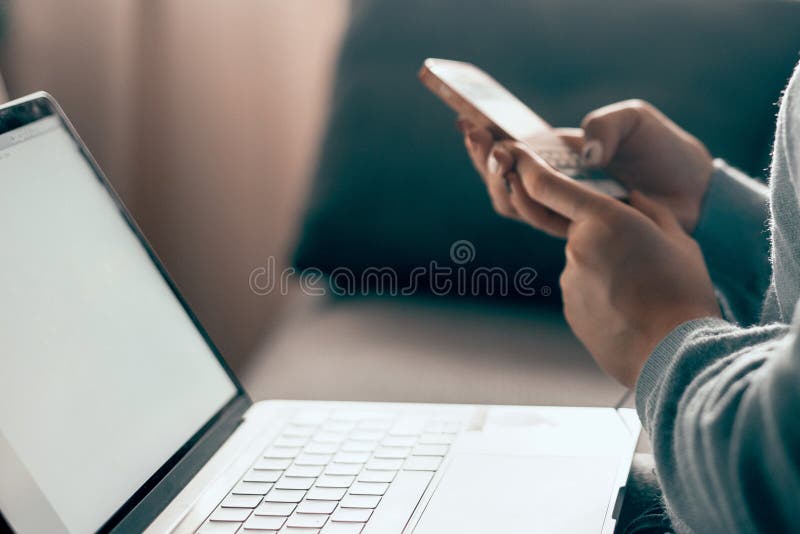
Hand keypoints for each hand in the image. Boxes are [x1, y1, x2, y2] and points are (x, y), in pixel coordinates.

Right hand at [459, 99, 712, 232]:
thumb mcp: (637, 120)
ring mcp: (566, 207)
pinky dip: (525, 202)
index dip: (488, 139)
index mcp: (563, 153)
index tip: (469, 125)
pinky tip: (517, 182)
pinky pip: (543, 219)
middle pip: (504, 177)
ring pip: (515, 200)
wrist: (697, 192)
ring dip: (497, 178)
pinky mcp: (580, 231)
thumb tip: (581, 154)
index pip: (516, 148)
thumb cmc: (665, 151)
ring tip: (496, 155)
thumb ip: (607, 125)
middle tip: (475, 137)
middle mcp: (558, 182)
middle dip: (483, 157)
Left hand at [503, 143, 720, 386]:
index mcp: (603, 220)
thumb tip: (628, 197)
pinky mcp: (569, 309)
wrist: (674, 354)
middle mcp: (576, 247)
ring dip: (605, 266)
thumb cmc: (683, 291)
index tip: (511, 153)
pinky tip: (631, 308)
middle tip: (638, 258)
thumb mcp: (676, 237)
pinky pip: (583, 289)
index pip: (548, 185)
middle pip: (577, 227)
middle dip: (600, 233)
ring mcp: (569, 281)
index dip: (526, 166)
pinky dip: (602, 292)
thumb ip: (646, 209)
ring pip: (583, 260)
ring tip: (644, 291)